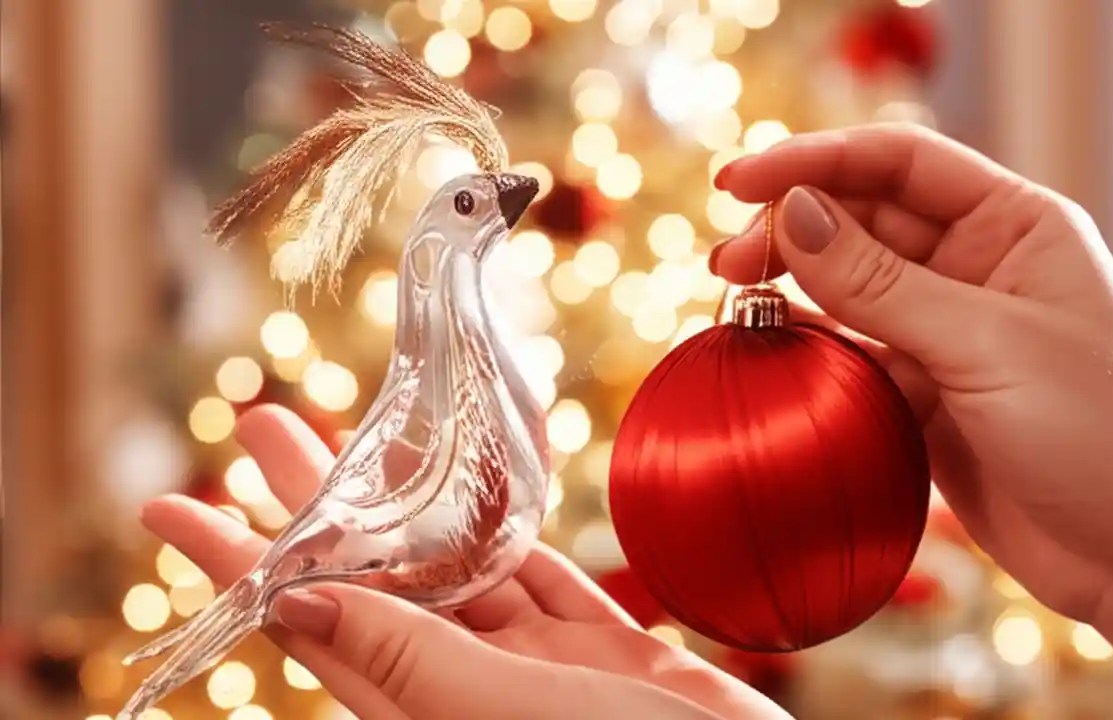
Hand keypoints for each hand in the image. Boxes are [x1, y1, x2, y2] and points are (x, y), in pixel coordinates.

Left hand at [141, 405, 785, 719]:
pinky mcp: (594, 647)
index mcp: (418, 708)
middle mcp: (462, 685)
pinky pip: (535, 574)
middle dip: (313, 498)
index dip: (235, 562)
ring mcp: (531, 665)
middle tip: (267, 421)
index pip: (304, 622)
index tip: (173, 504)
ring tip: (362, 428)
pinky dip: (507, 527)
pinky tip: (483, 485)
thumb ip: (406, 659)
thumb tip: (300, 600)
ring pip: (448, 565)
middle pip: (368, 576)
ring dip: (404, 497)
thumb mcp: (503, 712)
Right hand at [711, 124, 1112, 716]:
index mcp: (1015, 225)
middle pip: (864, 219)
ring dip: (793, 288)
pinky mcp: (926, 393)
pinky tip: (772, 351)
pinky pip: (853, 352)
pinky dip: (810, 348)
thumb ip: (881, 283)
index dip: (816, 160)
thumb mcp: (986, 345)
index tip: (740, 179)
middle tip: (727, 258)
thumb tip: (792, 216)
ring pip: (850, 287)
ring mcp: (949, 331)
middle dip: (792, 228)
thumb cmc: (1102, 436)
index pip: (900, 162)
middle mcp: (978, 266)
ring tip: (734, 299)